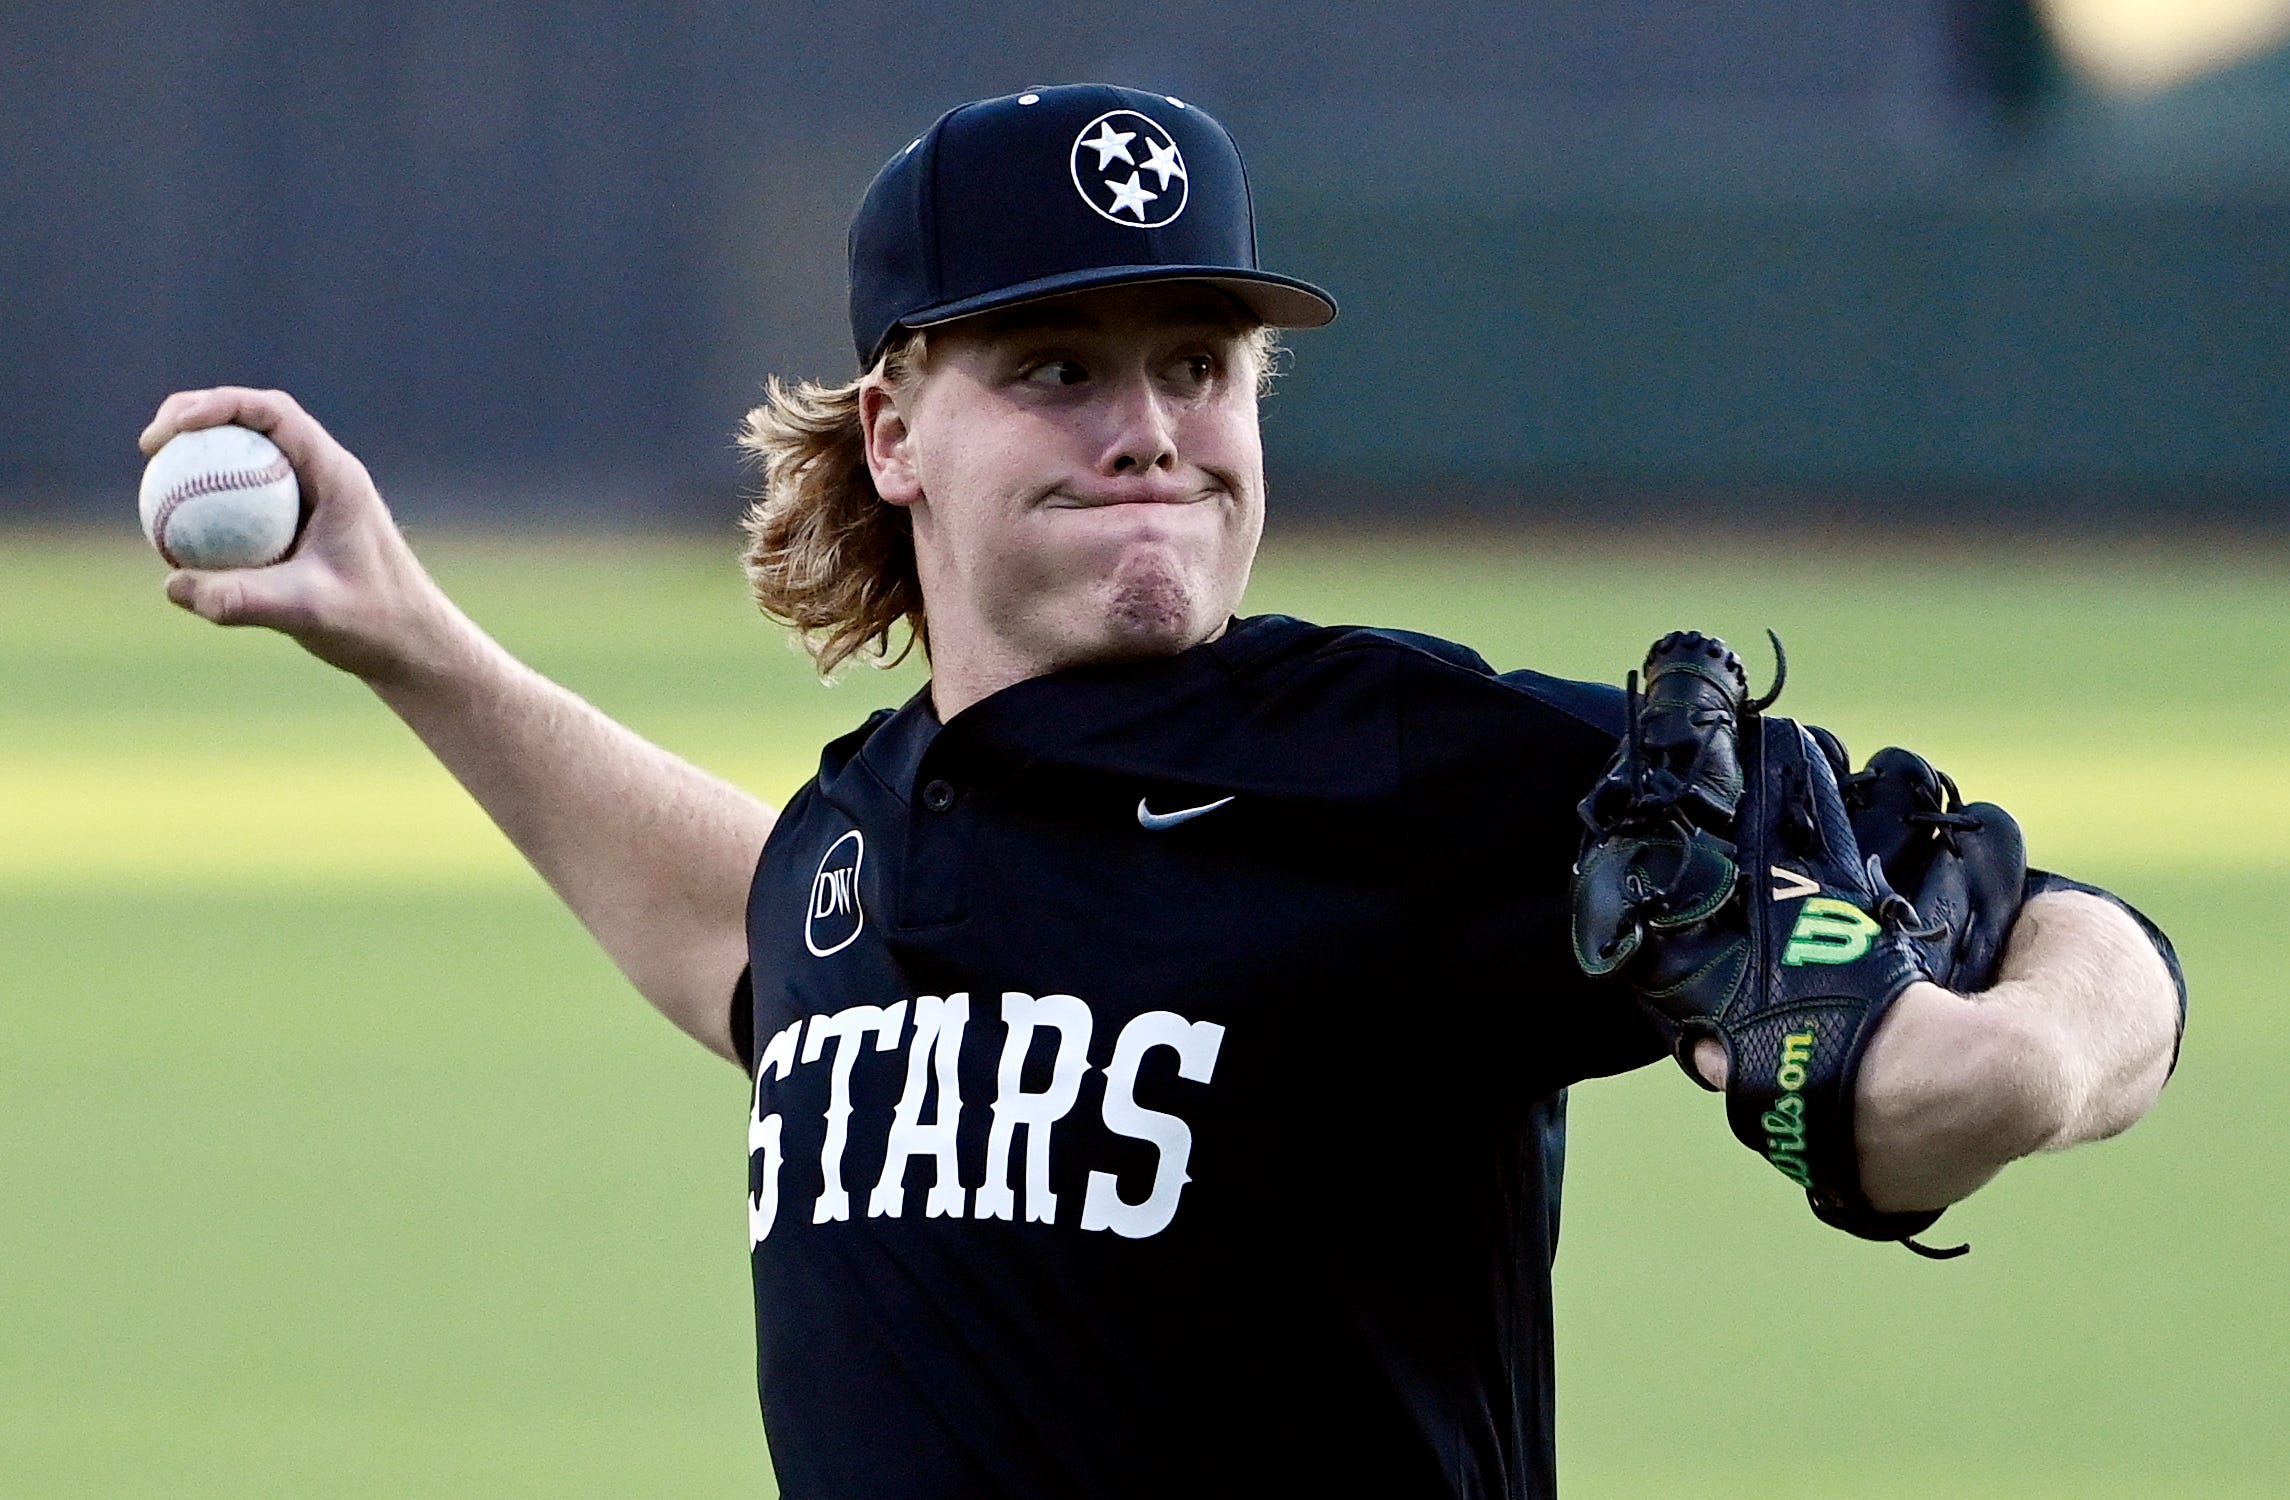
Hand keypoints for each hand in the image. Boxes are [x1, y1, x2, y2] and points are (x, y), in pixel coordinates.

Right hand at [139, 387, 455, 683]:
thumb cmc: (375, 624)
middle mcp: (325, 476)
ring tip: (153, 481)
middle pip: (254, 422)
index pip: (274, 413)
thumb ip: (245, 598)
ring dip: (202, 458)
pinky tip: (174, 535)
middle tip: (149, 446)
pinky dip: (211, 505)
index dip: (217, 405)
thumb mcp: (310, 612)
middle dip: (196, 417)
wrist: (411, 645)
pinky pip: (247, 501)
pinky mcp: (300, 526)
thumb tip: (173, 584)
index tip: (171, 431)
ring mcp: (313, 499)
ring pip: (248, 459)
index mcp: (337, 475)